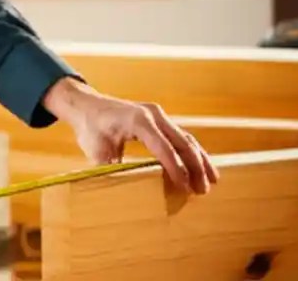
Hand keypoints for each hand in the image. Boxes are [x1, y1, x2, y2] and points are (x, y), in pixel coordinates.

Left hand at [42, 77, 218, 194]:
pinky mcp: (158, 119)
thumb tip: (126, 192)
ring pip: (186, 137)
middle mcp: (152, 114)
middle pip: (182, 141)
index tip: (185, 187)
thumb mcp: (96, 151)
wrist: (85, 105)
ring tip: (212, 181)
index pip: (163, 147)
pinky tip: (201, 167)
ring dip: (199, 159)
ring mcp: (157, 115)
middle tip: (203, 190)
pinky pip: (180, 135)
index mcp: (137, 121)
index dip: (176, 169)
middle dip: (195, 167)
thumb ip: (112, 170)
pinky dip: (191, 151)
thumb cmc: (89, 128)